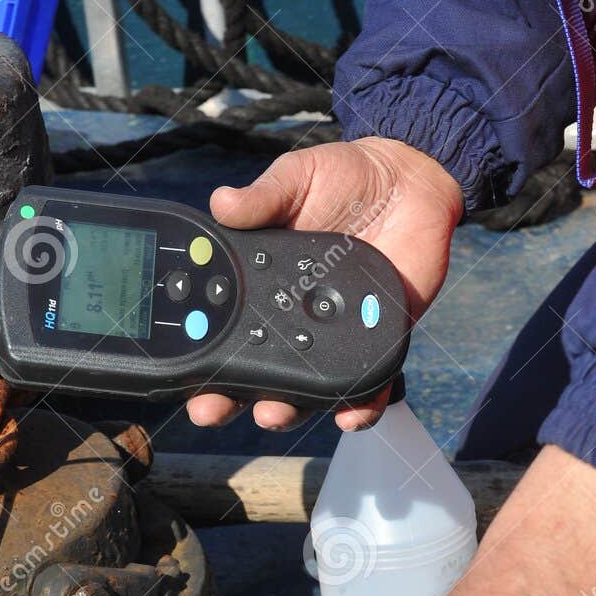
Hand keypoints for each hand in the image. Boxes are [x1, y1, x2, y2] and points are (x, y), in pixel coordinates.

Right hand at [186, 137, 462, 432]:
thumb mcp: (297, 179)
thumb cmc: (347, 180)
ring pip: (305, 393)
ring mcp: (333, 339)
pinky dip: (360, 408)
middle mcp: (294, 324)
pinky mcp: (376, 345)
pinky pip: (366, 388)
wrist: (409, 182)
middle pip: (257, 376)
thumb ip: (264, 196)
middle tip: (214, 408)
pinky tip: (350, 416)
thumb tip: (222, 203)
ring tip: (274, 414)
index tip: (185, 377)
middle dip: (231, 400)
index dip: (203, 360)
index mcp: (264, 291)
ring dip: (288, 411)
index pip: (227, 333)